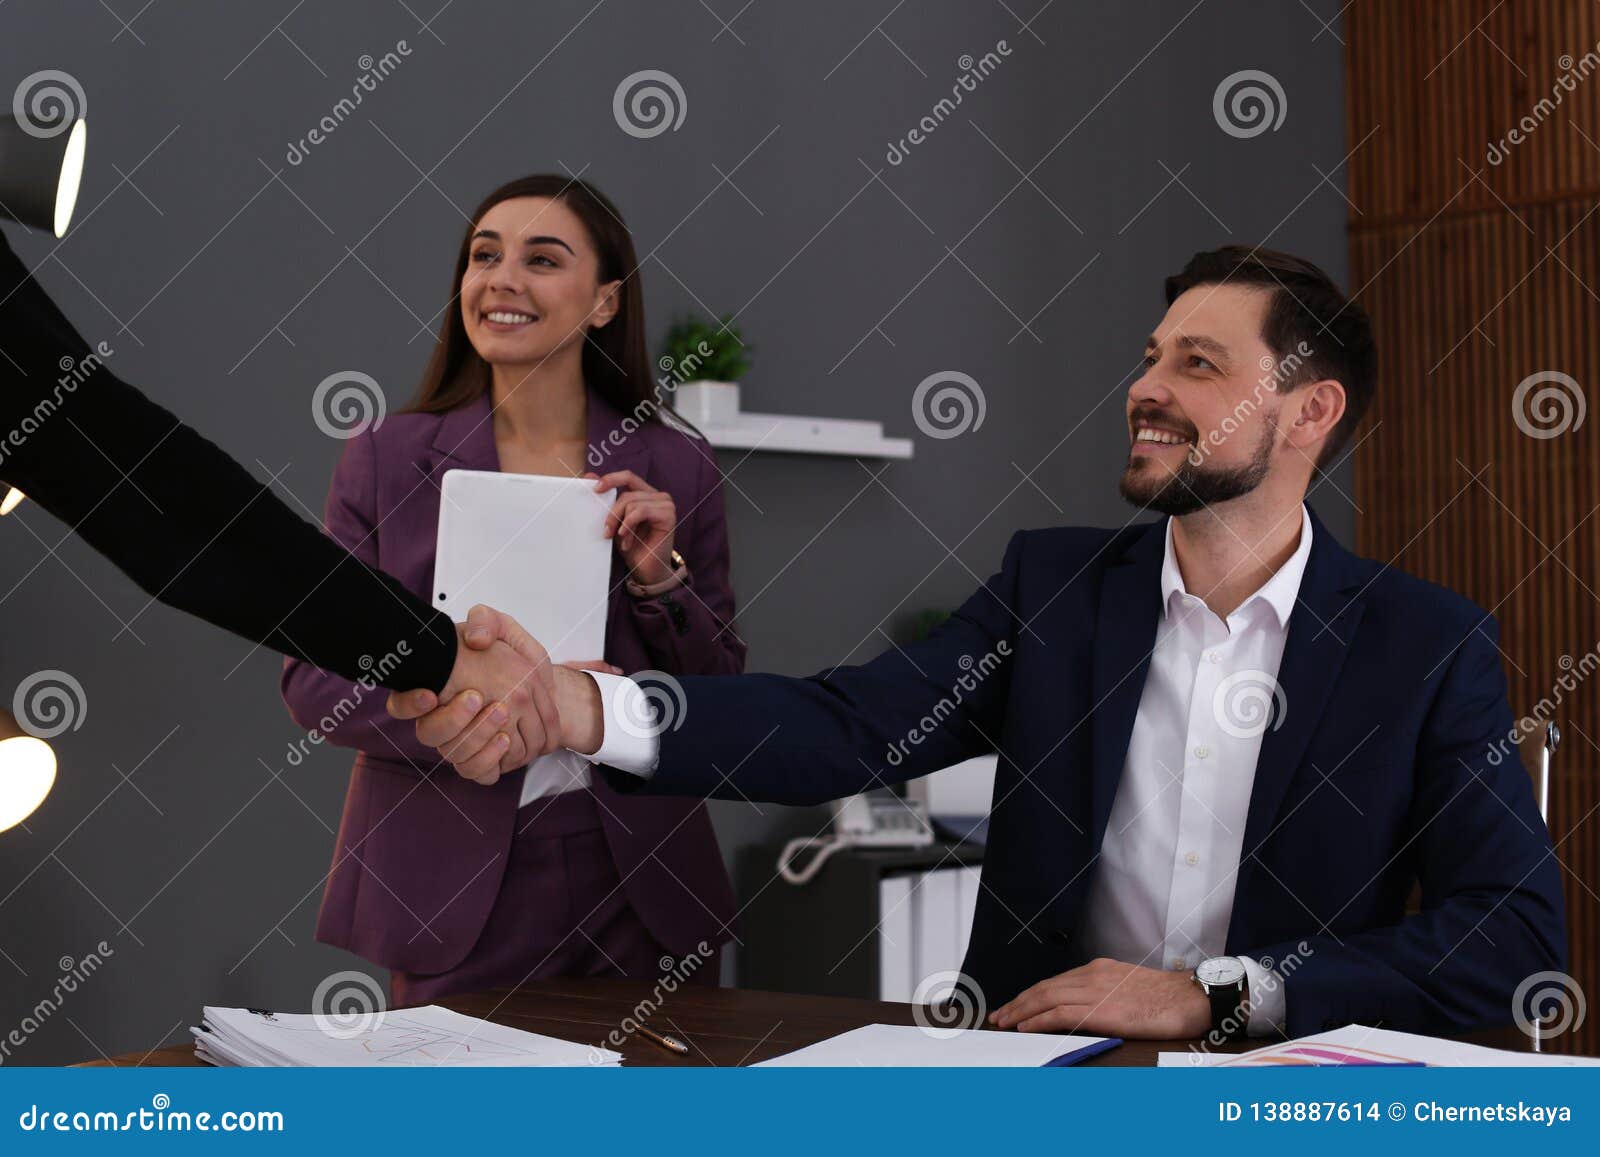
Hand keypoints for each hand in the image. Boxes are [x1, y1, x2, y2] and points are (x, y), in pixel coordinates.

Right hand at [386, 605, 560, 783]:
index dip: (408, 703)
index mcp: (435, 690)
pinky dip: (491, 759)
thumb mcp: (503, 631)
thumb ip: (486, 622)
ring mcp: (461, 744)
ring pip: (454, 754)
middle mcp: (441, 722)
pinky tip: (506, 740)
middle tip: (477, 697)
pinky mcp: (483, 762)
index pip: (401, 704)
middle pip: (429, 734)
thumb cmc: (516, 661)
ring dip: (477, 735)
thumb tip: (475, 638)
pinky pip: (476, 772)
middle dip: (452, 718)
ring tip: (502, 711)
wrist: (545, 689)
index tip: (430, 695)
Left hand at [588, 470, 676, 586]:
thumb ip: (607, 500)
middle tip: (606, 531)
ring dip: (621, 523)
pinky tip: (627, 541)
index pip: (628, 477)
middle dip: (612, 513)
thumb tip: (590, 475)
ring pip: (632, 503)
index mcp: (646, 494)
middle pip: (627, 493)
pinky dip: (629, 526)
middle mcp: (658, 496)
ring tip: (620, 539)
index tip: (595, 489)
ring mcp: (665, 504)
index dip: (611, 479)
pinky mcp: (668, 515)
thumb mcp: (615, 521)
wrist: (647, 570)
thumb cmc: (633, 547)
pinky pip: (641, 511)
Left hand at [988, 958, 1211, 1038]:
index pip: (1055, 981)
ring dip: (1021, 1011)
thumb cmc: (1168, 998)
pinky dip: (1038, 1019)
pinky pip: (1061, 1013)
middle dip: (1018, 1002)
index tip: (1015, 1005)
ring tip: (1004, 1021)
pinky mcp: (1102, 1009)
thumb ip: (1106, 993)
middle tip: (999, 1014)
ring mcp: (1096, 991)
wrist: (1192, 998)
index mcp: (1099, 969)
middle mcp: (1093, 975)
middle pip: (1044, 987)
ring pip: (1046, 998)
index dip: (1031, 994)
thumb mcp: (1129, 987)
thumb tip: (1086, 1008)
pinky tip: (1025, 1027)